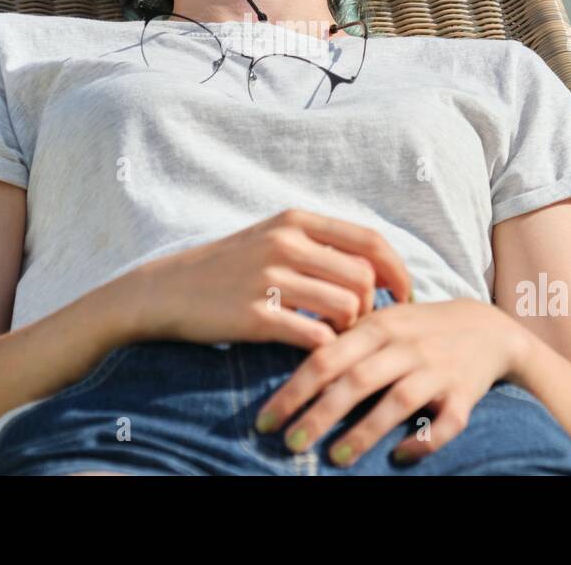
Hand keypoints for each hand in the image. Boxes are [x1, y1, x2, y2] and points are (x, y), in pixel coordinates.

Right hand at [123, 209, 412, 349]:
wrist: (166, 290)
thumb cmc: (227, 267)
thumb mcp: (271, 237)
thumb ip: (318, 243)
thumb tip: (374, 264)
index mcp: (295, 221)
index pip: (370, 240)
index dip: (397, 270)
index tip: (403, 295)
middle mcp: (285, 243)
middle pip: (364, 278)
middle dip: (372, 307)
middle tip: (359, 324)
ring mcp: (269, 279)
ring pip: (346, 307)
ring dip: (350, 329)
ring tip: (334, 335)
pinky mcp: (254, 316)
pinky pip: (315, 337)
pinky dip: (326, 348)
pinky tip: (315, 350)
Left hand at [254, 298, 527, 466]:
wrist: (488, 327)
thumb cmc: (418, 328)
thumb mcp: (380, 321)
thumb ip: (341, 338)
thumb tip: (286, 356)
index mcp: (377, 327)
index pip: (326, 357)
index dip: (293, 390)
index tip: (265, 419)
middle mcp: (405, 346)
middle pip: (355, 381)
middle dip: (319, 415)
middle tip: (290, 444)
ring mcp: (436, 370)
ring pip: (397, 402)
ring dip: (365, 432)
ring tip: (336, 459)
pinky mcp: (465, 394)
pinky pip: (447, 422)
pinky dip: (425, 440)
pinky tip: (401, 457)